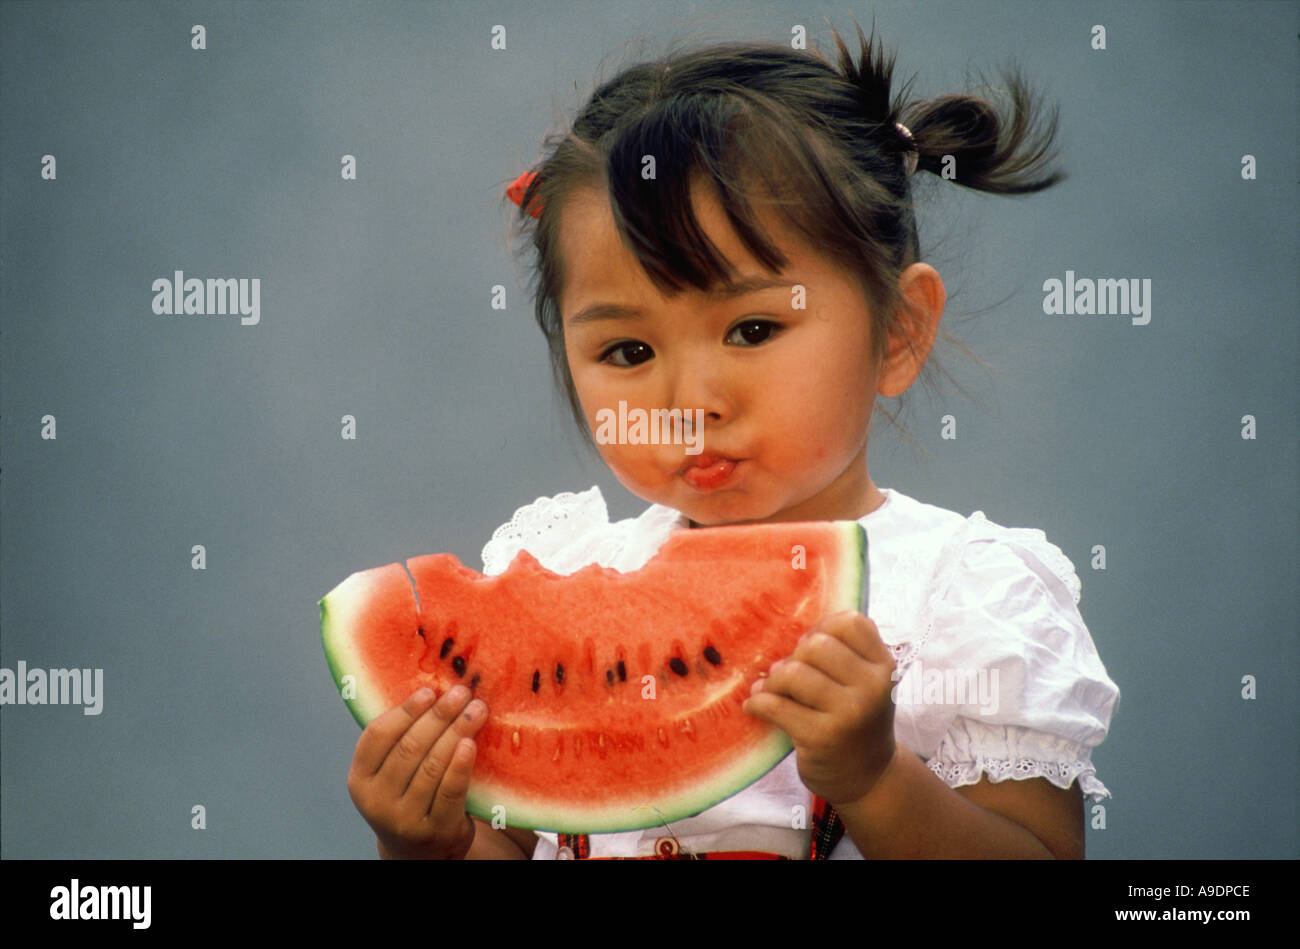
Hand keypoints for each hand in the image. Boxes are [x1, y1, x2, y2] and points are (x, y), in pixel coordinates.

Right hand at [346, 685, 486, 858]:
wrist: (418, 850)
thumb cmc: (408, 796)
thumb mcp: (390, 773)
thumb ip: (401, 740)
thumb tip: (433, 688)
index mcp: (360, 779)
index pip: (378, 736)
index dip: (405, 710)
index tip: (430, 691)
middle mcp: (377, 801)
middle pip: (410, 747)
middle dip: (439, 715)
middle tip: (462, 692)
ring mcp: (404, 819)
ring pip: (432, 766)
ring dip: (457, 731)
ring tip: (476, 709)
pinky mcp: (434, 831)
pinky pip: (450, 792)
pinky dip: (460, 765)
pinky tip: (471, 743)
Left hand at [742, 611, 897, 805]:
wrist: (870, 778)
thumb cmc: (857, 719)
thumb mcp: (865, 683)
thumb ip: (840, 653)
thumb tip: (782, 633)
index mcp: (884, 666)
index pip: (850, 621)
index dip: (823, 628)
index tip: (812, 649)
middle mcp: (872, 687)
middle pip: (815, 644)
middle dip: (795, 657)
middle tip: (791, 677)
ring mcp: (849, 713)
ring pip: (792, 672)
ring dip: (773, 681)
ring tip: (773, 691)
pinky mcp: (821, 737)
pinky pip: (774, 705)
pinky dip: (757, 703)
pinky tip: (755, 706)